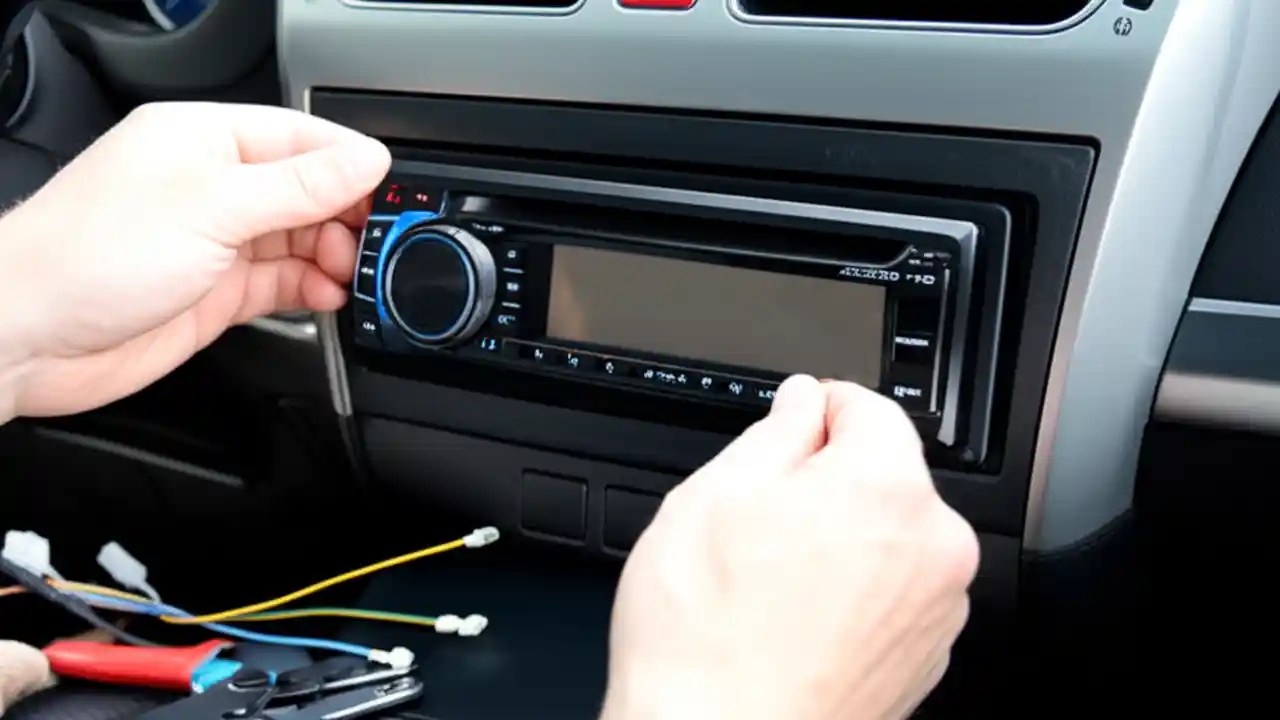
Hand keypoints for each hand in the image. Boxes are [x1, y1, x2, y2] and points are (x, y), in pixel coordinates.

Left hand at [0, 102, 390, 420]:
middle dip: (346, 215)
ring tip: (348, 273)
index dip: (351, 162)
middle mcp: (212, 185)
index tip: (390, 191)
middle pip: (307, 190)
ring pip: (300, 239)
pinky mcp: (217, 290)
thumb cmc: (89, 255)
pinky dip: (312, 289)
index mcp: (204, 139)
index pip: (301, 137)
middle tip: (372, 242)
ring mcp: (215, 240)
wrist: (30, 334)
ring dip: (333, 256)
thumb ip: (299, 186)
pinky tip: (328, 295)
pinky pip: (283, 282)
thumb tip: (365, 160)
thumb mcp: (213, 205)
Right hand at [602, 377, 979, 719]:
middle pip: (886, 475)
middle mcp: (933, 548)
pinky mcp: (924, 660)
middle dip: (830, 481)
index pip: (870, 407)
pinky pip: (893, 595)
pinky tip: (793, 618)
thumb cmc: (704, 639)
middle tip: (760, 518)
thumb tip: (802, 403)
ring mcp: (936, 612)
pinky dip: (854, 593)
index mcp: (886, 488)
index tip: (792, 424)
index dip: (818, 409)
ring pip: (889, 538)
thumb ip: (775, 432)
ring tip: (771, 580)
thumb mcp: (714, 496)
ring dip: (843, 539)